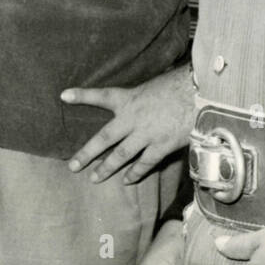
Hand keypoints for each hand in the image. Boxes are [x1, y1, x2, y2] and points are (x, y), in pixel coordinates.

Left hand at [61, 64, 193, 182]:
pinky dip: (135, 173)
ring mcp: (146, 134)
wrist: (200, 94)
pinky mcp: (161, 145)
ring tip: (94, 178)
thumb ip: (143, 98)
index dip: (81, 95)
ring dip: (107, 168)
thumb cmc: (180, 85)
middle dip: (86, 153)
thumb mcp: (155, 85)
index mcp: (130, 98)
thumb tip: (141, 103)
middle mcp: (132, 118)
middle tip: (73, 165)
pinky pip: (145, 163)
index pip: (101, 96)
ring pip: (121, 156)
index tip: (64, 96)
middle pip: (104, 138)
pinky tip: (128, 180)